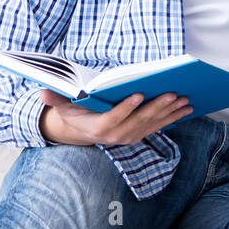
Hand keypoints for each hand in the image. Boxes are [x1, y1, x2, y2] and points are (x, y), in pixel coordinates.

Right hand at [38, 89, 191, 146]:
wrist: (82, 132)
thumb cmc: (74, 113)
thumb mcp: (62, 107)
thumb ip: (56, 99)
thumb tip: (42, 92)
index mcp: (99, 127)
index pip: (114, 117)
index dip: (126, 107)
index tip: (138, 94)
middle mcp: (117, 135)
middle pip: (139, 120)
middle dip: (157, 106)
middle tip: (172, 93)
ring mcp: (130, 137)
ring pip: (153, 123)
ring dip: (170, 112)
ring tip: (185, 99)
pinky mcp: (139, 135)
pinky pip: (158, 126)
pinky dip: (173, 117)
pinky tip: (186, 108)